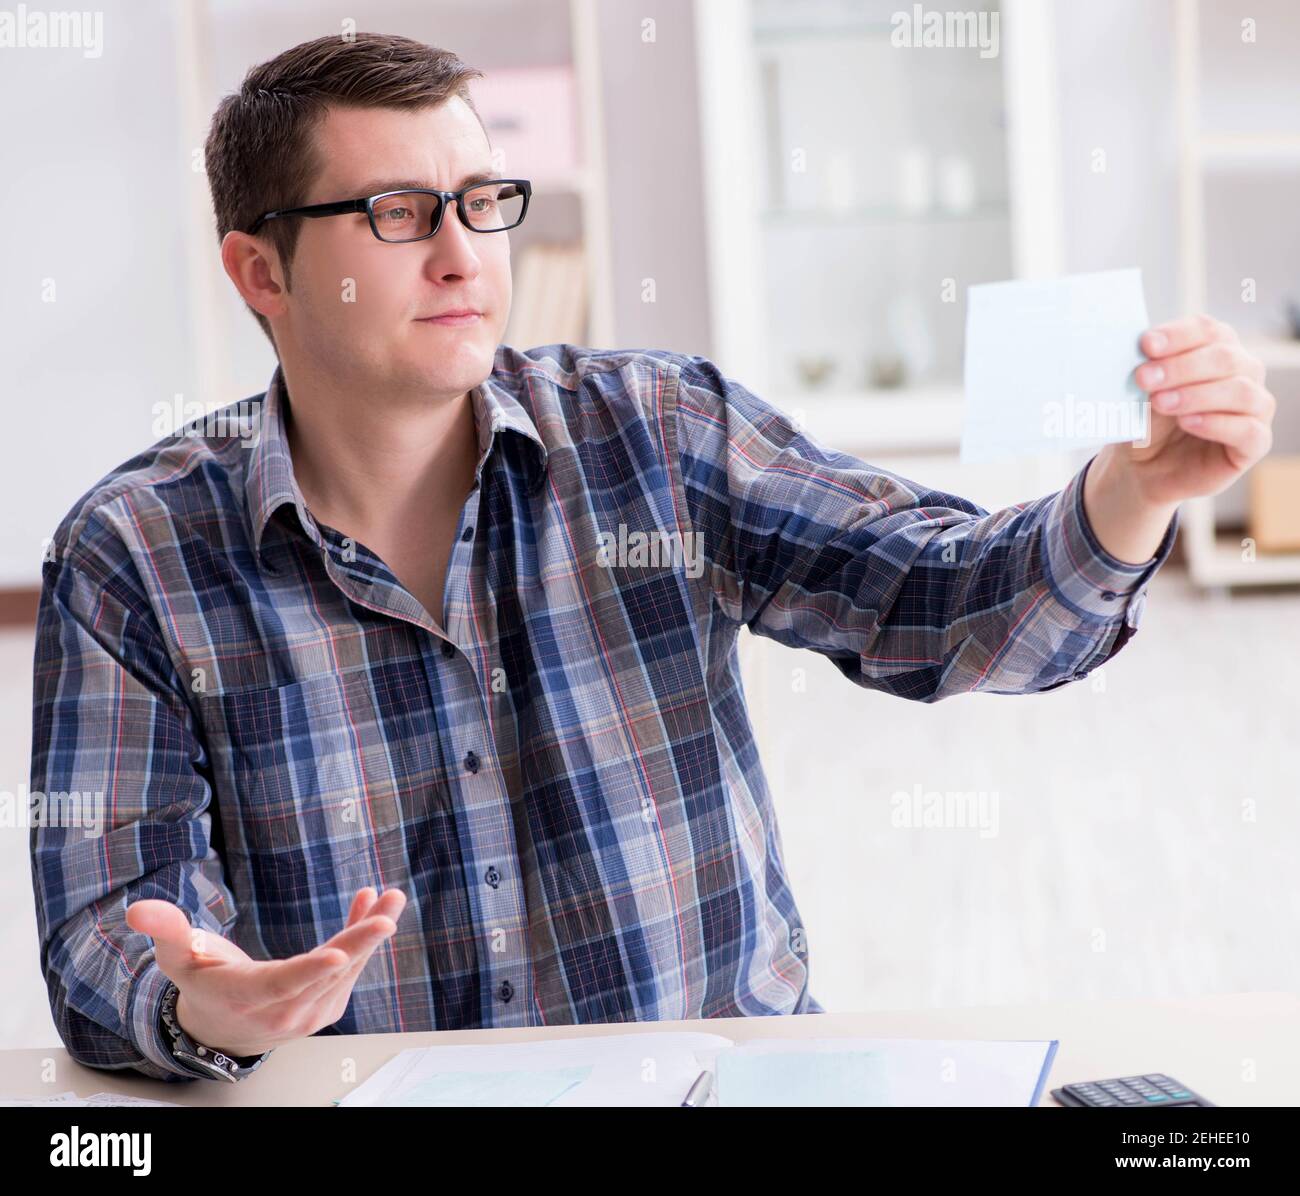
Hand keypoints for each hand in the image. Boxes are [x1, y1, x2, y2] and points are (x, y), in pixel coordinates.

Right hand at [125, 886, 405, 1058]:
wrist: (222, 1026)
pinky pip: (350, 970)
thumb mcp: (178, 956)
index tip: (338, 956)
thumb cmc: (200, 982)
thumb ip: (166, 930)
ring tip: (391, 896)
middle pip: (325, 976)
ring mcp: (310, 1013)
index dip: (310, 972)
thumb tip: (138, 909)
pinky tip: (371, 903)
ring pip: (347, 971)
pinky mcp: (327, 1005)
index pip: (282, 986)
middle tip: (387, 915)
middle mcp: (283, 1012)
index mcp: (248, 998)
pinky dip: (361, 937)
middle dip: (359, 942)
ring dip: (370, 931)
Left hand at [1124, 314, 1275, 505]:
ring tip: (1161, 402)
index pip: (1208, 330)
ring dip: (1196, 395)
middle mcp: (1244, 373)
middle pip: (1225, 358)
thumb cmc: (1148, 424)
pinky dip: (1216, 424)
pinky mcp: (1255, 444)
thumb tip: (1140, 351)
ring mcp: (1254, 408)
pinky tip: (1188, 422)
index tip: (1146, 344)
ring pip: (1240, 391)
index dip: (1178, 335)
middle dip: (1180, 367)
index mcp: (1217, 349)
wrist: (1144, 470)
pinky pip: (1248, 430)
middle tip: (1143, 378)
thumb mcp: (1142, 395)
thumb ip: (1149, 373)